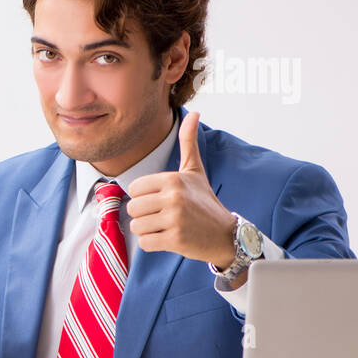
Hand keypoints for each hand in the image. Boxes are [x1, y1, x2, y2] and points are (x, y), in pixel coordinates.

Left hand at [125, 111, 237, 267]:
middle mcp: (174, 197)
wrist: (226, 234)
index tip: (160, 201)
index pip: (133, 189)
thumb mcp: (195, 171)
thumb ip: (188, 143)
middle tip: (164, 217)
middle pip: (132, 209)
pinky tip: (169, 239)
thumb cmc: (205, 202)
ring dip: (148, 230)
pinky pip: (145, 243)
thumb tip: (194, 113)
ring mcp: (175, 219)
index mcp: (173, 179)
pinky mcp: (176, 239)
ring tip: (167, 227)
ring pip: (136, 227)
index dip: (143, 198)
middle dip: (144, 216)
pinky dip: (153, 244)